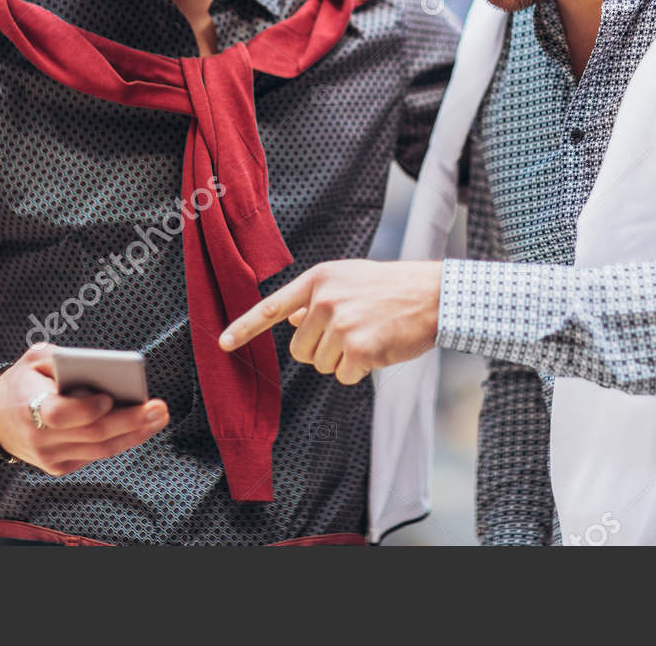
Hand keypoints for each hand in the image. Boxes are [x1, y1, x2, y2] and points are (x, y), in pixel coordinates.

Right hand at [0, 343, 168, 475]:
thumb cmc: (23, 381)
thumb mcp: (34, 359)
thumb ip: (62, 358)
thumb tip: (98, 366)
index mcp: (30, 408)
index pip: (61, 415)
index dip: (87, 409)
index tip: (109, 397)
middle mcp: (40, 439)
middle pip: (92, 434)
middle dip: (130, 421)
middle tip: (158, 408)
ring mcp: (50, 457)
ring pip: (100, 450)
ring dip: (135, 434)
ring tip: (159, 417)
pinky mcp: (60, 466)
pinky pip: (97, 455)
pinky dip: (121, 441)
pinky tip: (141, 427)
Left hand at [219, 259, 442, 384]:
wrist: (433, 294)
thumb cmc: (392, 288)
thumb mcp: (349, 280)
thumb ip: (317, 298)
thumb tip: (289, 319)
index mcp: (319, 280)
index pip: (272, 307)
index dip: (245, 328)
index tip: (222, 344)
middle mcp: (325, 300)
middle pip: (299, 350)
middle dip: (321, 350)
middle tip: (353, 333)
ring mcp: (341, 324)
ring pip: (321, 365)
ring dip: (343, 360)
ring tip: (370, 335)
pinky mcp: (359, 347)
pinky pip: (344, 376)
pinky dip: (360, 370)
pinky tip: (379, 348)